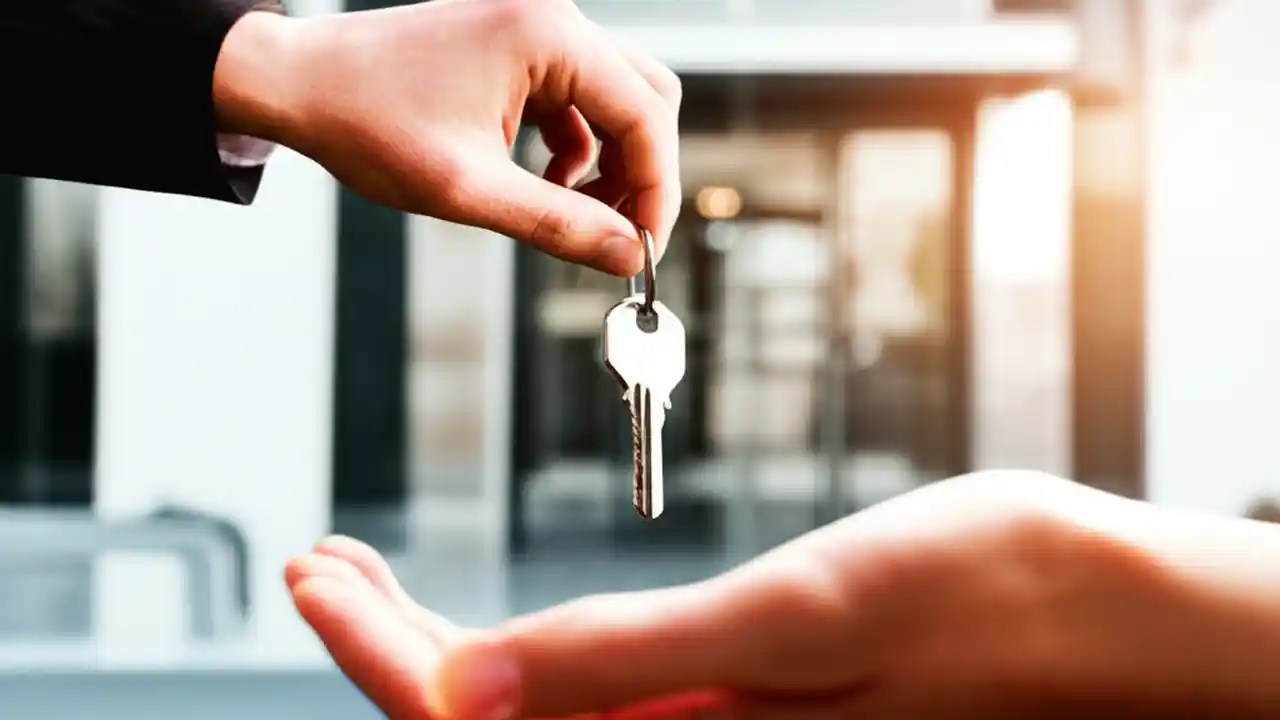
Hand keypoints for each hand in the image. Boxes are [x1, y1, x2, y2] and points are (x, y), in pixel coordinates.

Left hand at [214, 0, 681, 275]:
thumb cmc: (367, 124)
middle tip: (620, 235)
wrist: (298, 84)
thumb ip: (558, 224)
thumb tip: (627, 256)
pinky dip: (577, 146)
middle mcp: (551, 17)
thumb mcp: (469, 189)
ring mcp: (534, 27)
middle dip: (641, 172)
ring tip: (579, 214)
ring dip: (611, 161)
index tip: (644, 248)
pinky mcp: (517, 46)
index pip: (645, 114)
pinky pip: (577, 98)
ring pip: (614, 99)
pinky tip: (546, 183)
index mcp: (547, 35)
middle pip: (644, 98)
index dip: (657, 188)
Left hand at [286, 473, 1279, 718]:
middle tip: (321, 562)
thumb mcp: (808, 615)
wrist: (1097, 608)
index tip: (316, 577)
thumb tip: (467, 697)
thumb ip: (637, 663)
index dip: (381, 662)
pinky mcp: (739, 709)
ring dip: (438, 653)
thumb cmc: (982, 597)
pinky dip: (519, 656)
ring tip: (369, 575)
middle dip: (389, 654)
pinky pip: (595, 704)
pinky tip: (495, 623)